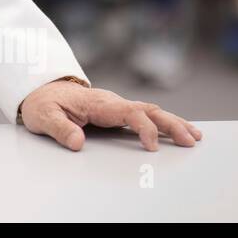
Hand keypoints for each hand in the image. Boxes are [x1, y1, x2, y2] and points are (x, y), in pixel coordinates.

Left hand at [20, 79, 202, 151]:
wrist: (41, 90)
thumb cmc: (44, 103)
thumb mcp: (44, 116)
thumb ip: (60, 129)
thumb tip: (77, 143)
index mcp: (98, 102)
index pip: (129, 112)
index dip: (144, 128)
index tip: (151, 146)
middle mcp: (112, 101)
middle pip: (148, 109)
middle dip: (172, 124)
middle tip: (191, 140)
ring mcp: (117, 105)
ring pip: (152, 111)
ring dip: (174, 122)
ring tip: (196, 136)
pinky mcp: (118, 111)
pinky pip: (146, 114)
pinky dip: (166, 122)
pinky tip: (180, 130)